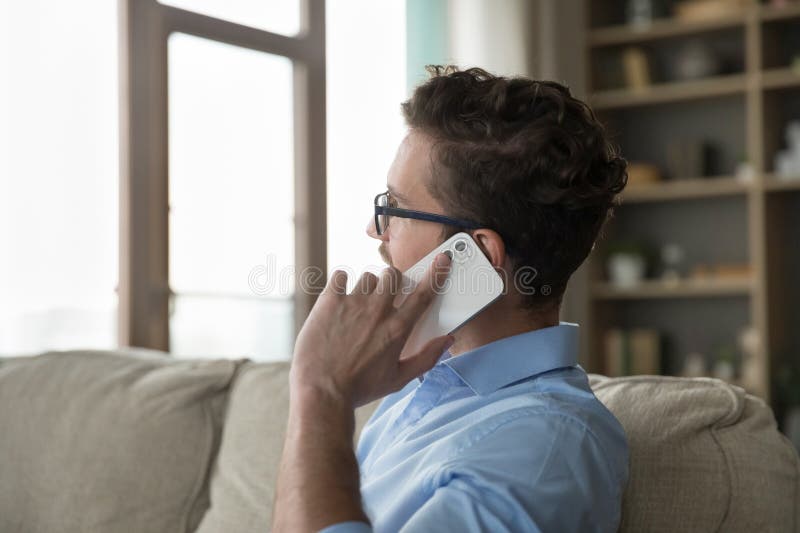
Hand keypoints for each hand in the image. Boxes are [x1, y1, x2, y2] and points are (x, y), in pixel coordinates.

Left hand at [290, 253, 453, 407]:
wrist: (321, 392)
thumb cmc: (359, 388)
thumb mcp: (399, 379)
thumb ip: (426, 358)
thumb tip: (447, 341)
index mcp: (398, 329)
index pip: (424, 294)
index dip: (436, 274)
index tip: (442, 260)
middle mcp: (378, 311)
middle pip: (393, 275)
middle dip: (391, 282)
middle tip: (383, 296)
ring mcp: (353, 303)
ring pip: (367, 277)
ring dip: (366, 287)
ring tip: (356, 306)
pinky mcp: (329, 301)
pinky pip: (340, 276)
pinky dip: (340, 284)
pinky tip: (337, 300)